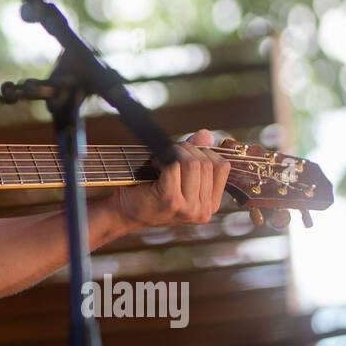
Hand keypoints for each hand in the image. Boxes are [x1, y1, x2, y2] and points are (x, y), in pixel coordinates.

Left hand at [113, 128, 231, 230]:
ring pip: (192, 163)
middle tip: (169, 153)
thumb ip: (195, 155)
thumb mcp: (179, 174)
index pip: (222, 167)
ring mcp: (189, 208)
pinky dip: (163, 158)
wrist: (123, 211)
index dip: (205, 152)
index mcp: (210, 205)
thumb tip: (207, 134)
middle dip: (187, 150)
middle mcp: (203, 211)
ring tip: (160, 160)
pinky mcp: (171, 201)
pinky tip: (154, 164)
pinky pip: (174, 165)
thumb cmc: (150, 191)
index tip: (186, 153)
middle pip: (207, 162)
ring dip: (175, 153)